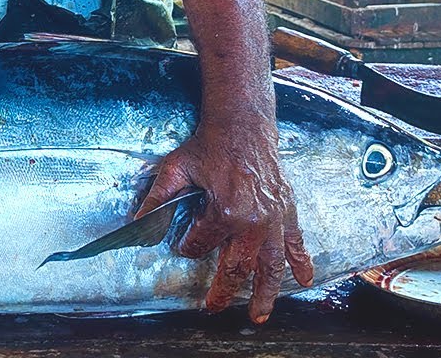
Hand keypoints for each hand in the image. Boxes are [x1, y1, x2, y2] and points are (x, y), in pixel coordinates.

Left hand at [136, 121, 312, 322]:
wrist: (242, 126)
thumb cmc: (208, 146)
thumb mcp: (175, 169)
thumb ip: (156, 198)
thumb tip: (137, 222)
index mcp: (224, 212)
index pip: (200, 246)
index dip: (188, 249)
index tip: (183, 248)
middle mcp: (252, 222)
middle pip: (236, 268)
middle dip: (223, 291)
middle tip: (213, 307)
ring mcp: (273, 219)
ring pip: (270, 266)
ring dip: (264, 293)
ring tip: (259, 314)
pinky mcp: (287, 211)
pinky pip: (297, 243)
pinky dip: (302, 264)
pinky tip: (303, 282)